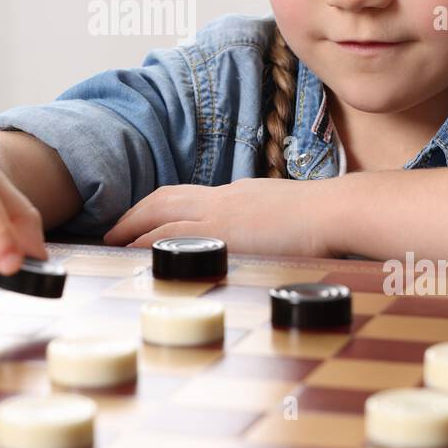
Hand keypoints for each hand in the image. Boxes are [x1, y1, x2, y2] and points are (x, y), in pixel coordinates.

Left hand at [101, 178, 331, 258]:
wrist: (334, 210)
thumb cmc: (320, 214)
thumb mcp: (280, 210)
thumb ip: (260, 218)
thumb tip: (255, 233)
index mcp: (236, 193)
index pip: (185, 195)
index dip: (157, 206)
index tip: (141, 218)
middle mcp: (223, 198)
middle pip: (165, 198)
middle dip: (135, 214)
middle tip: (114, 230)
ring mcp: (222, 215)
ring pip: (163, 215)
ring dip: (135, 227)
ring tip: (115, 242)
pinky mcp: (225, 234)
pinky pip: (176, 236)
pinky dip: (153, 242)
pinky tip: (139, 253)